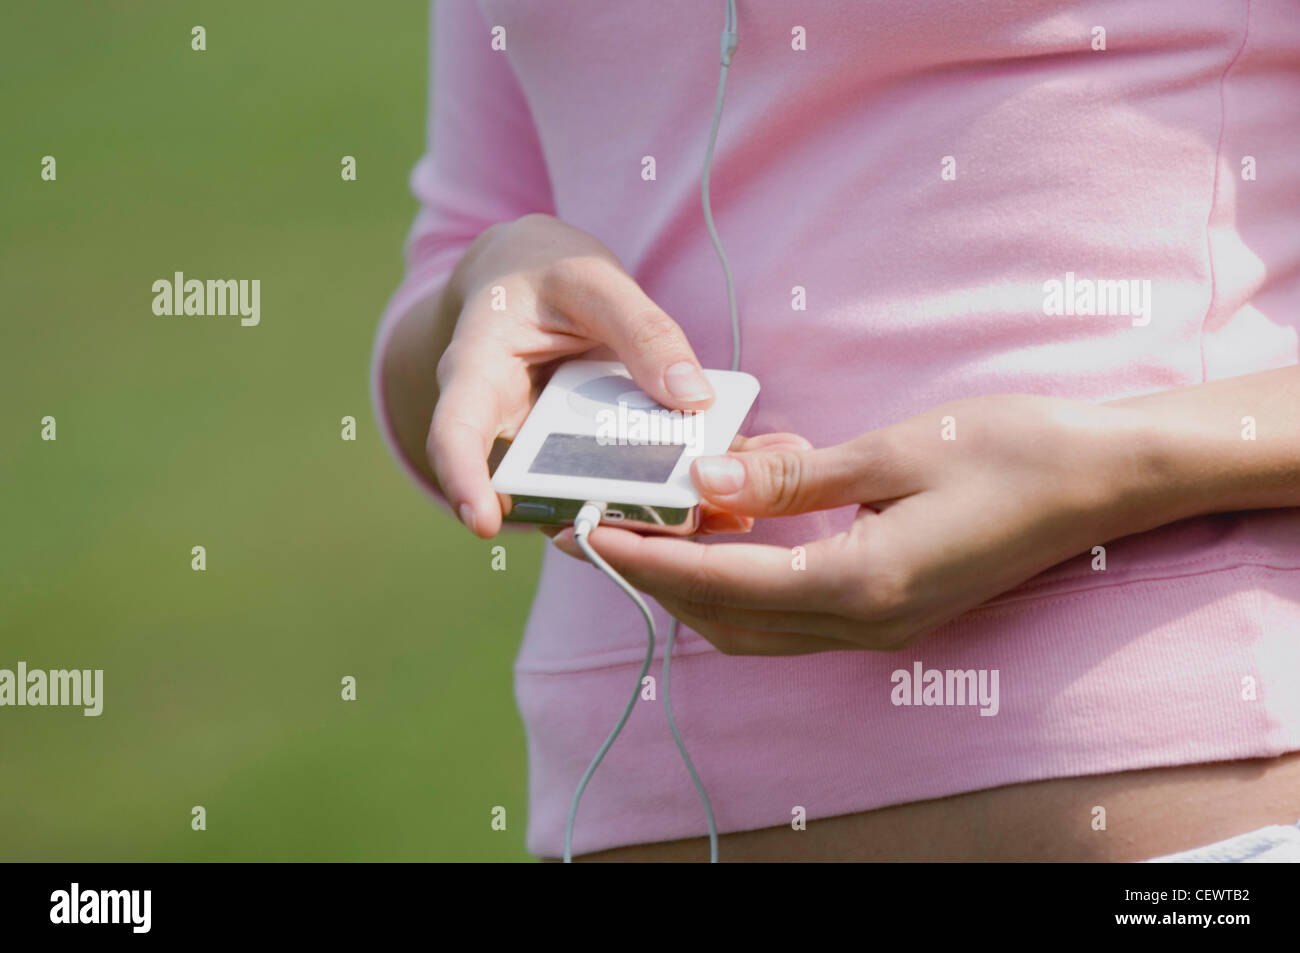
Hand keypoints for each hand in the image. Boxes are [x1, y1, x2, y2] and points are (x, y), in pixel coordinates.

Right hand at [431, 213, 718, 536]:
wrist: (527, 276)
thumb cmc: (543, 271)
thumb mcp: (592, 281)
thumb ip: (642, 331)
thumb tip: (693, 398)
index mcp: (476, 371)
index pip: (455, 433)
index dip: (465, 481)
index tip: (484, 525)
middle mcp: (497, 422)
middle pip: (524, 484)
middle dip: (579, 512)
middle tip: (639, 528)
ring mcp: (535, 444)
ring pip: (574, 492)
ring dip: (631, 511)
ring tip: (697, 519)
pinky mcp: (573, 454)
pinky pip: (608, 480)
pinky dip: (655, 492)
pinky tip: (710, 507)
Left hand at [552, 394, 1165, 653]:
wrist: (1099, 479)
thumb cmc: (1007, 451)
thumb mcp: (890, 452)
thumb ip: (790, 478)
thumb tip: (703, 480)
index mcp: (861, 586)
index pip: (722, 583)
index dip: (649, 559)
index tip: (591, 534)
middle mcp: (863, 623)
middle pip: (726, 617)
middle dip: (658, 575)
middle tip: (607, 524)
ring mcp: (878, 626)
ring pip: (753, 622)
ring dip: (699, 577)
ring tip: (663, 515)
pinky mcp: (888, 609)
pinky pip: (791, 609)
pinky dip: (746, 573)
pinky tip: (739, 513)